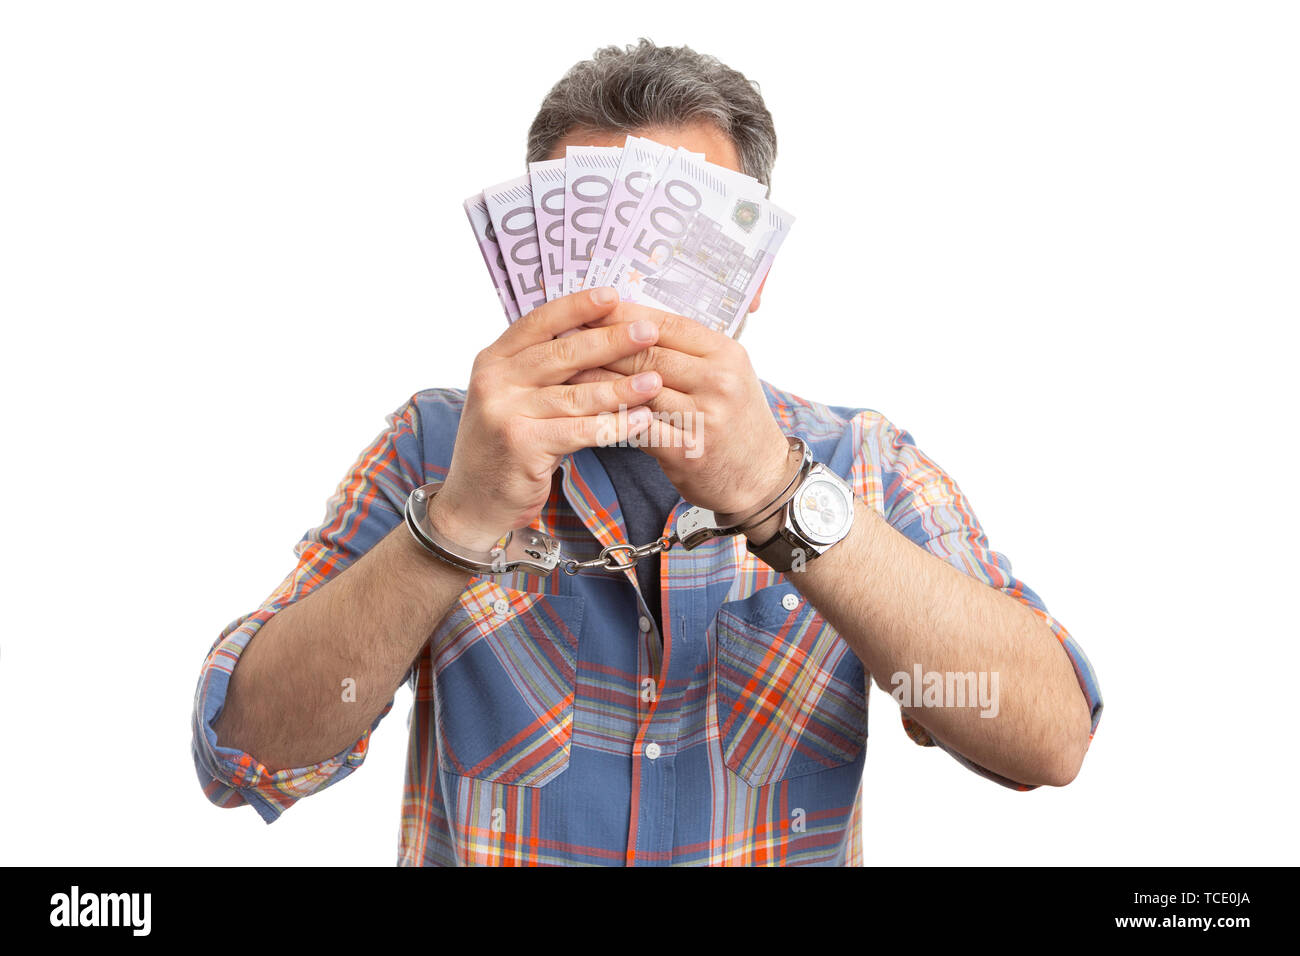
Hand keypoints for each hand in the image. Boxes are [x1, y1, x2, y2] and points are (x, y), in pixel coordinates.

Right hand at [431, 289, 663, 549]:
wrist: (473, 501)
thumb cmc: (505, 445)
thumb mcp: (513, 397)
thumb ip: (542, 369)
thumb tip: (597, 335)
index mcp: (494, 359)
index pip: (539, 321)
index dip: (577, 307)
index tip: (613, 296)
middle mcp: (494, 380)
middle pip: (562, 352)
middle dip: (610, 341)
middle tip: (649, 332)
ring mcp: (505, 412)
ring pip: (575, 393)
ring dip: (620, 387)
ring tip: (656, 381)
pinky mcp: (521, 444)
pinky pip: (579, 430)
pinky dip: (614, 425)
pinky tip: (641, 420)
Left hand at [569, 303, 791, 515]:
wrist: (762, 478)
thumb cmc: (736, 423)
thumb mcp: (726, 376)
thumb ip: (687, 353)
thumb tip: (630, 327)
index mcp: (725, 353)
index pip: (667, 323)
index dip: (624, 316)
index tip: (588, 310)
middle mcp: (718, 380)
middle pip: (648, 352)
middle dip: (602, 343)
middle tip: (565, 336)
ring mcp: (705, 415)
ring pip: (637, 388)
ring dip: (597, 379)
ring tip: (563, 370)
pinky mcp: (687, 449)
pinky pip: (638, 426)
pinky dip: (609, 416)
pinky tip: (583, 411)